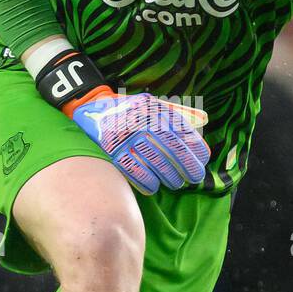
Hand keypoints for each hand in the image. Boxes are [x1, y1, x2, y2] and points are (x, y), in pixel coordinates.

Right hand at [71, 90, 210, 194]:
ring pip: (156, 162)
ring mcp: (127, 137)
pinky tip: (154, 187)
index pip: (182, 130)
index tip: (203, 160)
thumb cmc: (127, 109)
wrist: (89, 108)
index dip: (195, 148)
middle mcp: (142, 122)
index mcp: (153, 109)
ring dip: (170, 176)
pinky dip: (147, 182)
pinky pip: (135, 171)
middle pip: (172, 148)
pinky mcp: (112, 151)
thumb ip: (177, 111)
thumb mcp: (151, 104)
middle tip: (194, 177)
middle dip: (187, 166)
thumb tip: (203, 118)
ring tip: (176, 183)